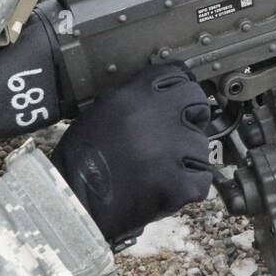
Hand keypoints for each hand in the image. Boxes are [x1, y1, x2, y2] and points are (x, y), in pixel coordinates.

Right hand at [50, 64, 211, 246]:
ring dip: (189, 158)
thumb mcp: (102, 110)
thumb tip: (160, 96)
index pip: (177, 74)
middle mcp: (157, 114)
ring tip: (161, 170)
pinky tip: (167, 189)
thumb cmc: (81, 159)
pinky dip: (189, 187)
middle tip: (176, 137)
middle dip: (192, 118)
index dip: (180, 90)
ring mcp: (172, 148)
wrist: (73, 202)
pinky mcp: (178, 181)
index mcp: (135, 94)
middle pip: (197, 101)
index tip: (180, 103)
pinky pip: (202, 180)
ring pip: (202, 144)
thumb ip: (134, 98)